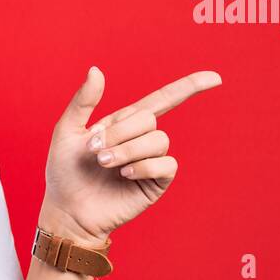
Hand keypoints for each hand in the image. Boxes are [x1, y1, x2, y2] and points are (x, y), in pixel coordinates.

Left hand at [37, 66, 222, 244]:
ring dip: (127, 150)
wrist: (67, 210)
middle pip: (149, 119)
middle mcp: (140, 139)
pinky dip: (145, 166)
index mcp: (123, 123)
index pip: (162, 100)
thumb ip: (83, 101)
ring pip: (158, 140)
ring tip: (104, 163)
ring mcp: (150, 161)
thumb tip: (96, 69)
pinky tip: (125, 175)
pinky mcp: (156, 183)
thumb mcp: (67, 131)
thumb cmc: (64, 173)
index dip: (188, 87)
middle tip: (95, 150)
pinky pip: (166, 165)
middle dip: (120, 132)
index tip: (215, 78)